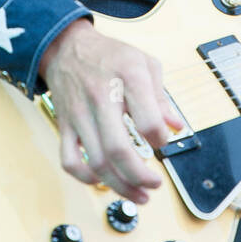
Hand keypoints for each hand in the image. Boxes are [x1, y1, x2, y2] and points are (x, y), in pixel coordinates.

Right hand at [38, 20, 183, 203]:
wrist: (66, 47)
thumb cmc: (109, 56)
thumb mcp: (144, 63)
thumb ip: (161, 97)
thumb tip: (176, 126)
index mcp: (128, 78)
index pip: (148, 121)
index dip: (161, 139)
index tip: (162, 141)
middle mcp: (101, 98)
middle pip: (118, 150)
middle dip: (140, 176)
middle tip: (155, 184)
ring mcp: (79, 115)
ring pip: (96, 162)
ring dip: (120, 186)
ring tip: (139, 194)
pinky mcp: (64, 126)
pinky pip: (69, 161)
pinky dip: (86, 178)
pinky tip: (103, 181)